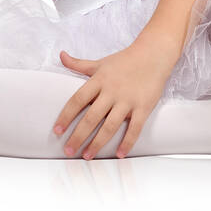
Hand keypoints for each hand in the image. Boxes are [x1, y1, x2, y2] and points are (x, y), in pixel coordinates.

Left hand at [51, 30, 181, 159]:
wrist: (154, 55)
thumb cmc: (125, 60)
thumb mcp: (100, 62)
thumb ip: (78, 64)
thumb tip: (61, 55)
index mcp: (99, 81)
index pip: (77, 100)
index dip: (66, 116)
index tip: (57, 131)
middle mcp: (112, 91)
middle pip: (91, 117)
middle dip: (78, 136)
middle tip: (68, 150)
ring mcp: (128, 100)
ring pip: (110, 126)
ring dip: (97, 143)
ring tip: (87, 156)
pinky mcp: (143, 107)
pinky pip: (135, 128)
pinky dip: (127, 142)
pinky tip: (119, 154)